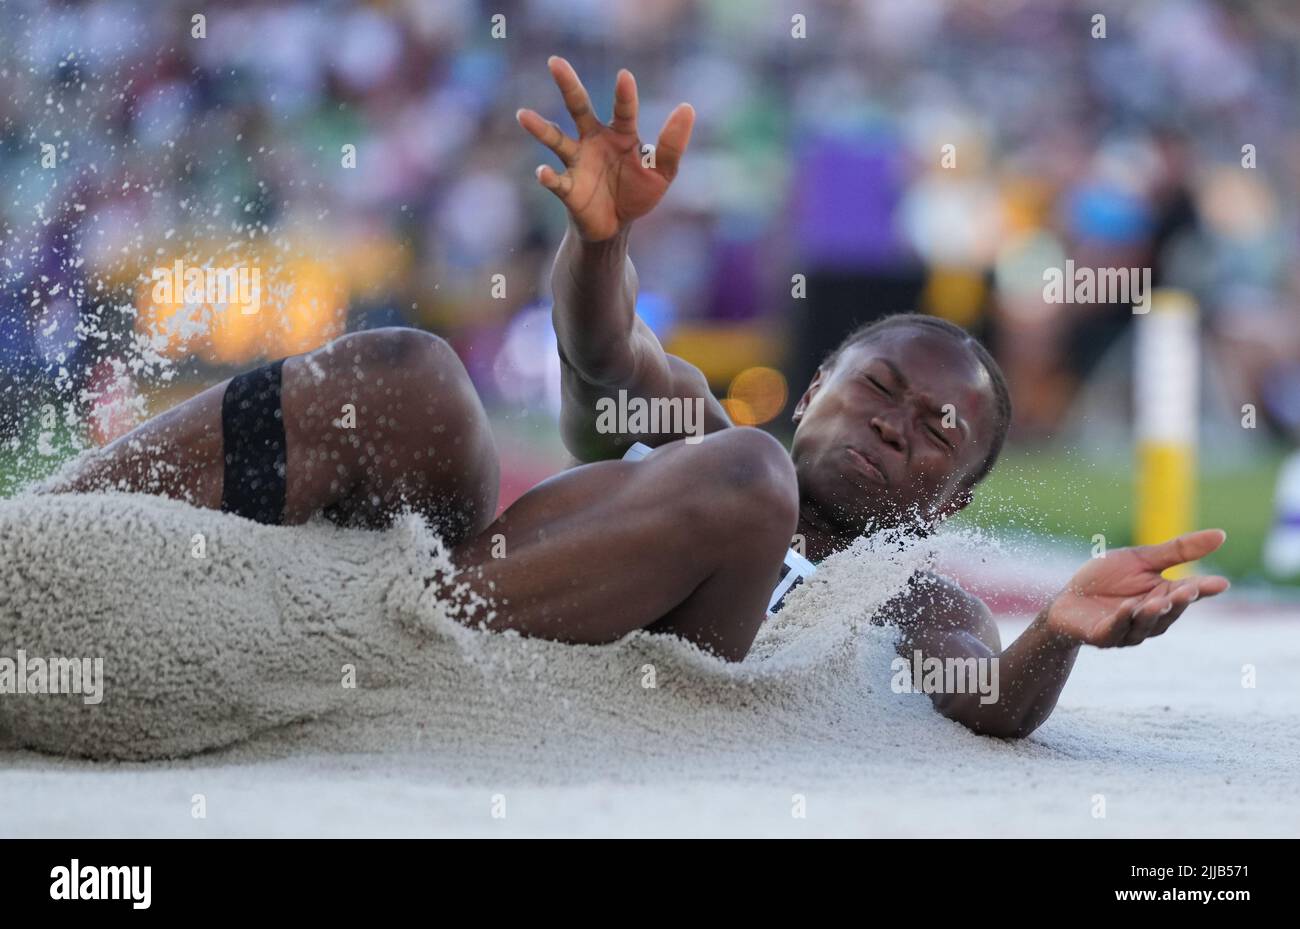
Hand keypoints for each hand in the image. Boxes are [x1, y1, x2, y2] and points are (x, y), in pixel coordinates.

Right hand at [517, 56, 694, 241]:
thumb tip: (687, 107)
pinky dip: (548, 177)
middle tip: (555, 61)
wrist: (616, 225)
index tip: (624, 76)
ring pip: (556, 139)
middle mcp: (594, 140)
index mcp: (620, 134)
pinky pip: (556, 180)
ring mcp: (577, 162)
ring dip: (540, 128)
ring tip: (523, 114)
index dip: (624, 95)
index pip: (623, 110)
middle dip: (568, 85)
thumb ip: (672, 144)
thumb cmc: (638, 192)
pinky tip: (543, 172)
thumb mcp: (662, 171)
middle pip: (579, 107)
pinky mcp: (568, 188)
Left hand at [1045, 529, 1230, 646]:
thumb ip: (1178, 550)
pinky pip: (1115, 629)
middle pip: (1169, 610)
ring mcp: (1128, 630)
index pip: (1188, 593)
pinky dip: (1123, 619)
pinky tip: (1129, 607)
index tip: (1221, 583)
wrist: (1068, 599)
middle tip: (1189, 590)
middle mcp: (1151, 618)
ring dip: (1152, 613)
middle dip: (1179, 602)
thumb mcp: (1143, 558)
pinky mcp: (1103, 636)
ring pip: (1145, 623)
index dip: (1204, 589)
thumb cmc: (1106, 579)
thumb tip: (1222, 535)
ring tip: (1159, 600)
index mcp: (1164, 597)